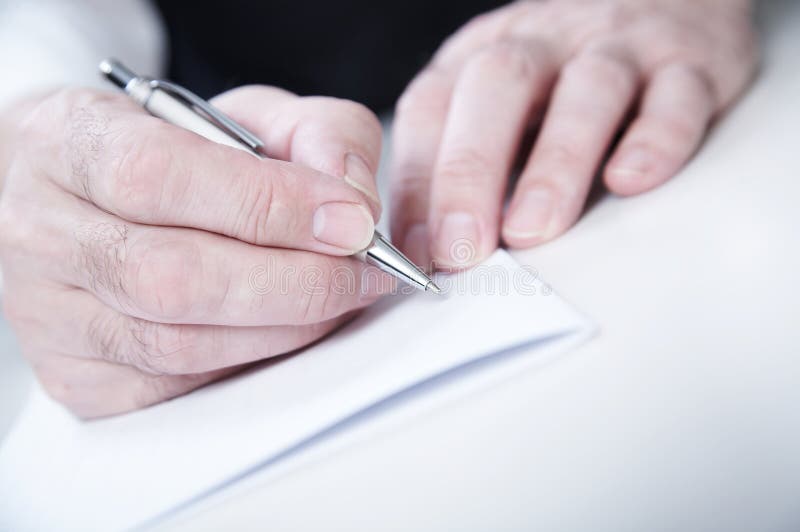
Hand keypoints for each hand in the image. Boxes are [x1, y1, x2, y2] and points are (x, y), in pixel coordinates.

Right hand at [0, 86, 390, 417]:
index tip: (351, 222)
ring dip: (282, 329)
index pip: (160, 176)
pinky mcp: (74, 377)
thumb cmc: (167, 152)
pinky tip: (283, 332)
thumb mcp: (241, 112)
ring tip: (337, 302)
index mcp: (70, 142)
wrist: (71, 196)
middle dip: (294, 283)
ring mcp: (49, 315)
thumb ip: (312, 132)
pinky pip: (173, 388)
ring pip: (176, 346)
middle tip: (363, 275)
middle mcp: (40, 232)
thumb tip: (354, 202)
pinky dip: (247, 363)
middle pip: (171, 278)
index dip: (268, 206)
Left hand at [391, 0, 757, 267]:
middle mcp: (542, 44)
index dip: (416, 181)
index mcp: (482, 57)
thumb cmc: (562, 77)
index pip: (430, 108)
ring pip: (586, 90)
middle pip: (497, 86)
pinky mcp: (687, 63)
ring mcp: (616, 48)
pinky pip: (675, 94)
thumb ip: (462, 166)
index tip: (417, 252)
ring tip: (534, 230)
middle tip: (463, 247)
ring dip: (555, 164)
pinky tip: (630, 181)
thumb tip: (430, 251)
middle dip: (470, 172)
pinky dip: (655, 139)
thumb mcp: (496, 107)